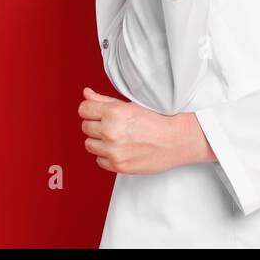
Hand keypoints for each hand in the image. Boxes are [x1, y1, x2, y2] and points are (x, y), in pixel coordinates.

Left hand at [78, 87, 210, 174]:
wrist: (176, 140)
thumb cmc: (157, 120)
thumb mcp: (130, 105)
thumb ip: (104, 100)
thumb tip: (86, 94)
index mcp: (114, 113)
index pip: (83, 109)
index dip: (90, 110)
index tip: (97, 112)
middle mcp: (111, 132)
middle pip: (85, 127)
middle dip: (96, 125)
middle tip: (113, 125)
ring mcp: (114, 151)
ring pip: (89, 144)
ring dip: (99, 141)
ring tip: (117, 137)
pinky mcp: (118, 166)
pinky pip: (99, 160)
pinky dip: (107, 156)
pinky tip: (120, 149)